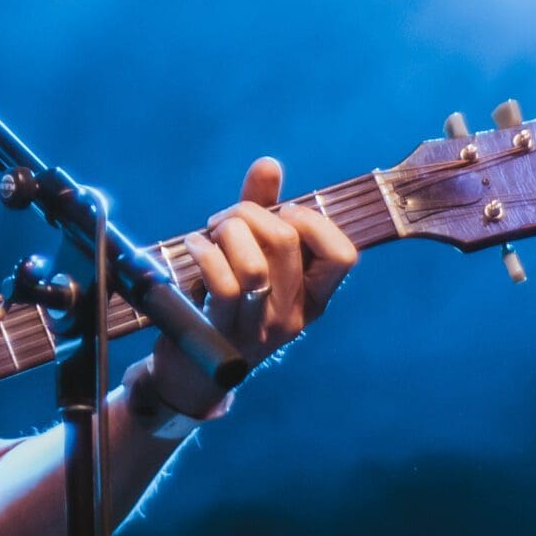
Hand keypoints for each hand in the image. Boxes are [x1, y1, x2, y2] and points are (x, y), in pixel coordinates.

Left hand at [156, 157, 359, 410]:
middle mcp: (292, 315)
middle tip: (224, 220)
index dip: (312, 221)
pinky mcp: (221, 334)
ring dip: (226, 233)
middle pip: (286, 243)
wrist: (192, 372)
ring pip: (254, 264)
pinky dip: (203, 252)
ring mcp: (258, 329)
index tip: (281, 214)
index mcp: (312, 297)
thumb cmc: (226, 303)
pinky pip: (221, 284)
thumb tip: (269, 164)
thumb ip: (262, 209)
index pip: (343, 255)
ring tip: (209, 235)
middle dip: (249, 212)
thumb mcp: (250, 254)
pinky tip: (194, 248)